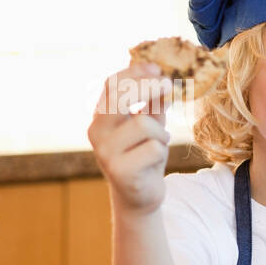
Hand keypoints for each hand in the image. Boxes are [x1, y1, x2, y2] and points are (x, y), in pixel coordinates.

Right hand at [88, 62, 173, 215]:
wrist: (139, 196)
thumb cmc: (143, 154)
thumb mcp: (149, 123)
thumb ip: (151, 100)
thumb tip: (161, 73)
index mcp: (100, 116)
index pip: (112, 85)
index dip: (135, 72)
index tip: (157, 68)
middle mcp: (96, 132)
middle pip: (120, 98)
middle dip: (148, 87)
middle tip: (168, 85)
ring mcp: (105, 152)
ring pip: (144, 124)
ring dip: (160, 133)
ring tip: (159, 145)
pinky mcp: (119, 171)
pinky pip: (153, 148)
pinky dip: (161, 152)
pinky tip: (154, 163)